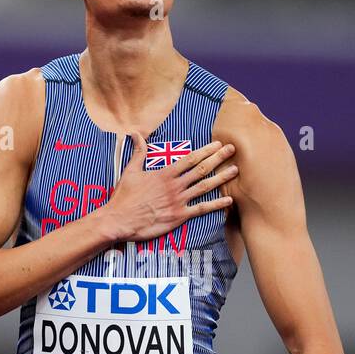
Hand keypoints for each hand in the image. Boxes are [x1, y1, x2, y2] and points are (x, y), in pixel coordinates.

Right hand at [99, 133, 235, 241]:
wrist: (119, 219)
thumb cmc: (124, 196)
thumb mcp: (130, 171)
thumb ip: (138, 152)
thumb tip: (136, 134)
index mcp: (165, 173)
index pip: (190, 158)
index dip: (206, 150)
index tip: (218, 144)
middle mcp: (175, 185)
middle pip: (202, 169)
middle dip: (219, 158)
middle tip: (232, 150)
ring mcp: (178, 201)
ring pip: (205, 186)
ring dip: (221, 178)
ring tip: (235, 170)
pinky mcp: (179, 216)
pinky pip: (201, 209)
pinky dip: (216, 205)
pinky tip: (229, 200)